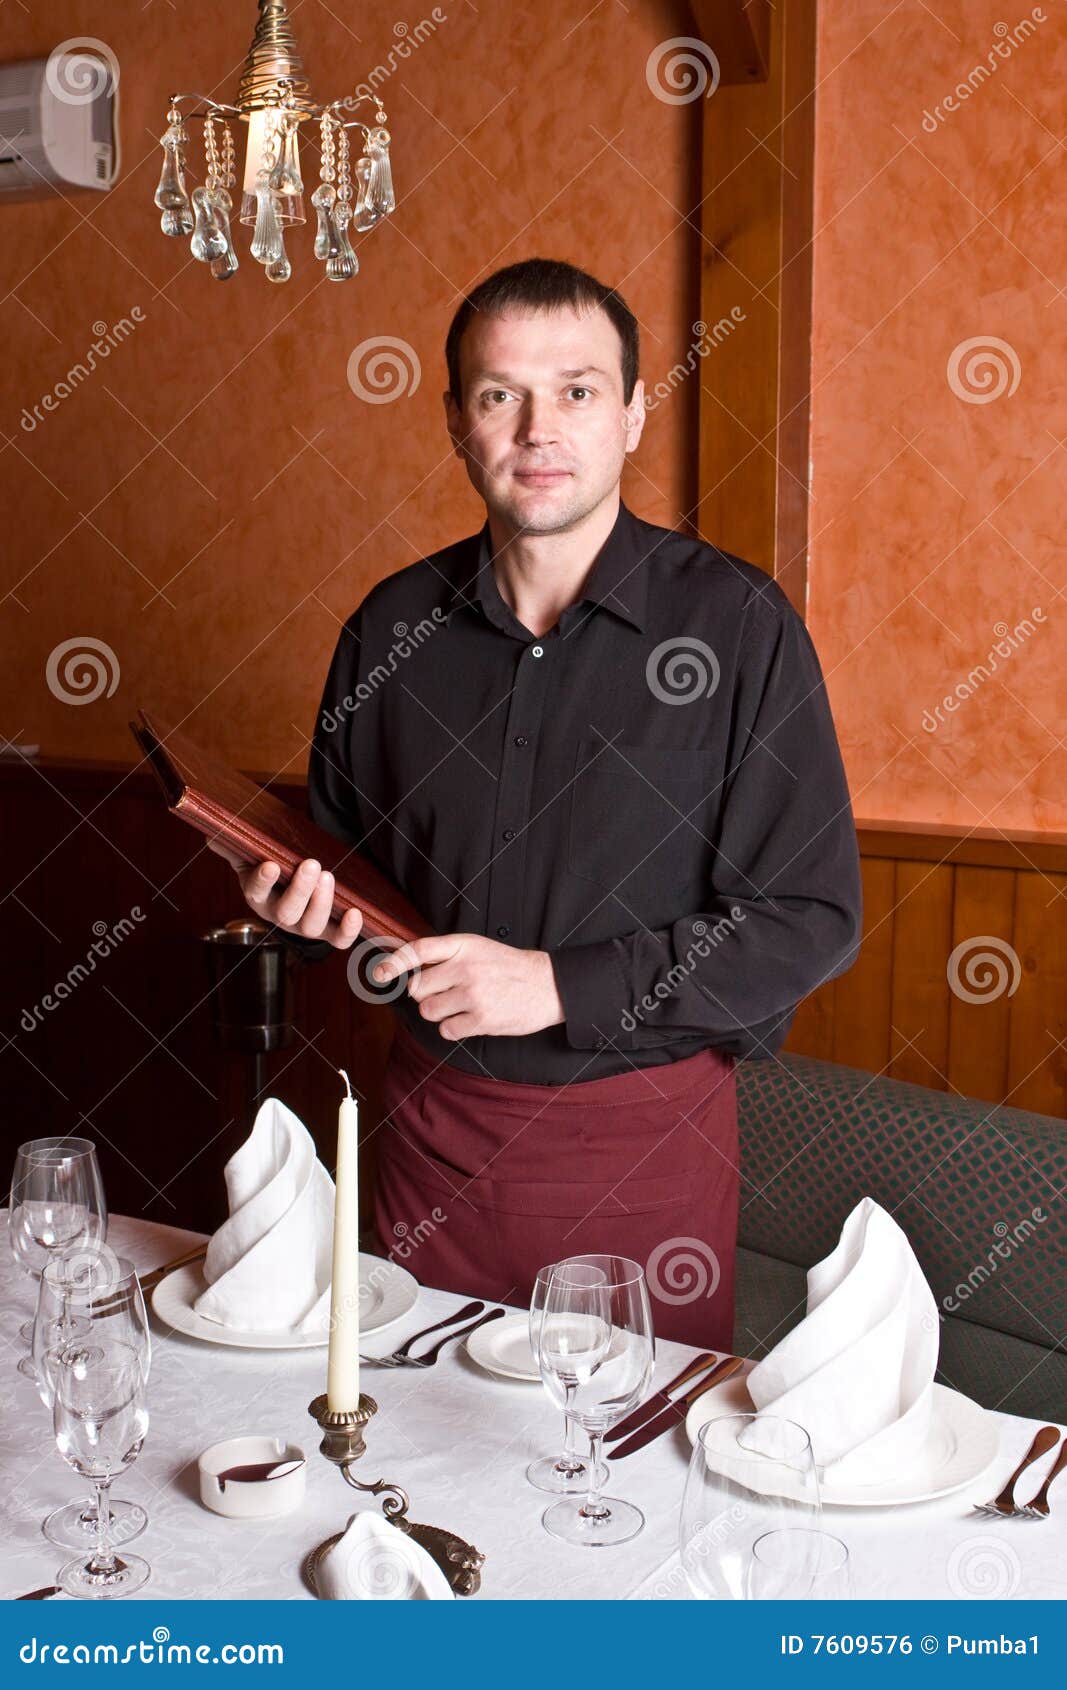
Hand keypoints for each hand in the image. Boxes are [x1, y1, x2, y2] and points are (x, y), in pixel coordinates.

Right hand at [206, 841, 364, 949]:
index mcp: (258, 896)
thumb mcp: (252, 851)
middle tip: (311, 864)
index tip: (271, 865)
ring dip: (321, 904)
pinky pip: (337, 939)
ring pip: (310, 927)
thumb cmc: (274, 862)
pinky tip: (355, 913)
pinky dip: (347, 931)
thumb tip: (212, 830)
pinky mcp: (327, 931)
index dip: (262, 882)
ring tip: (328, 877)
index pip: (255, 893)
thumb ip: (234, 842)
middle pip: (285, 913)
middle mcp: (279, 915)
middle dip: (299, 890)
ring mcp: (303, 926)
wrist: (298, 878)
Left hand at [372, 933, 564, 1039]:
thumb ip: (446, 955)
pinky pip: (446, 1029)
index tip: (380, 973)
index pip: (419, 950)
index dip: (395, 962)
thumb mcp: (478, 948)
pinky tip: (470, 1018)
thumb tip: (408, 969)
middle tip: (445, 992)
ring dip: (439, 1012)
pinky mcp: (481, 1019)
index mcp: (463, 945)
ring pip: (428, 1011)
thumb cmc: (507, 966)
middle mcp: (466, 968)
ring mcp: (473, 994)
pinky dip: (453, 1028)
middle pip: (417, 988)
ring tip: (461, 1005)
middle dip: (425, 994)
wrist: (547, 985)